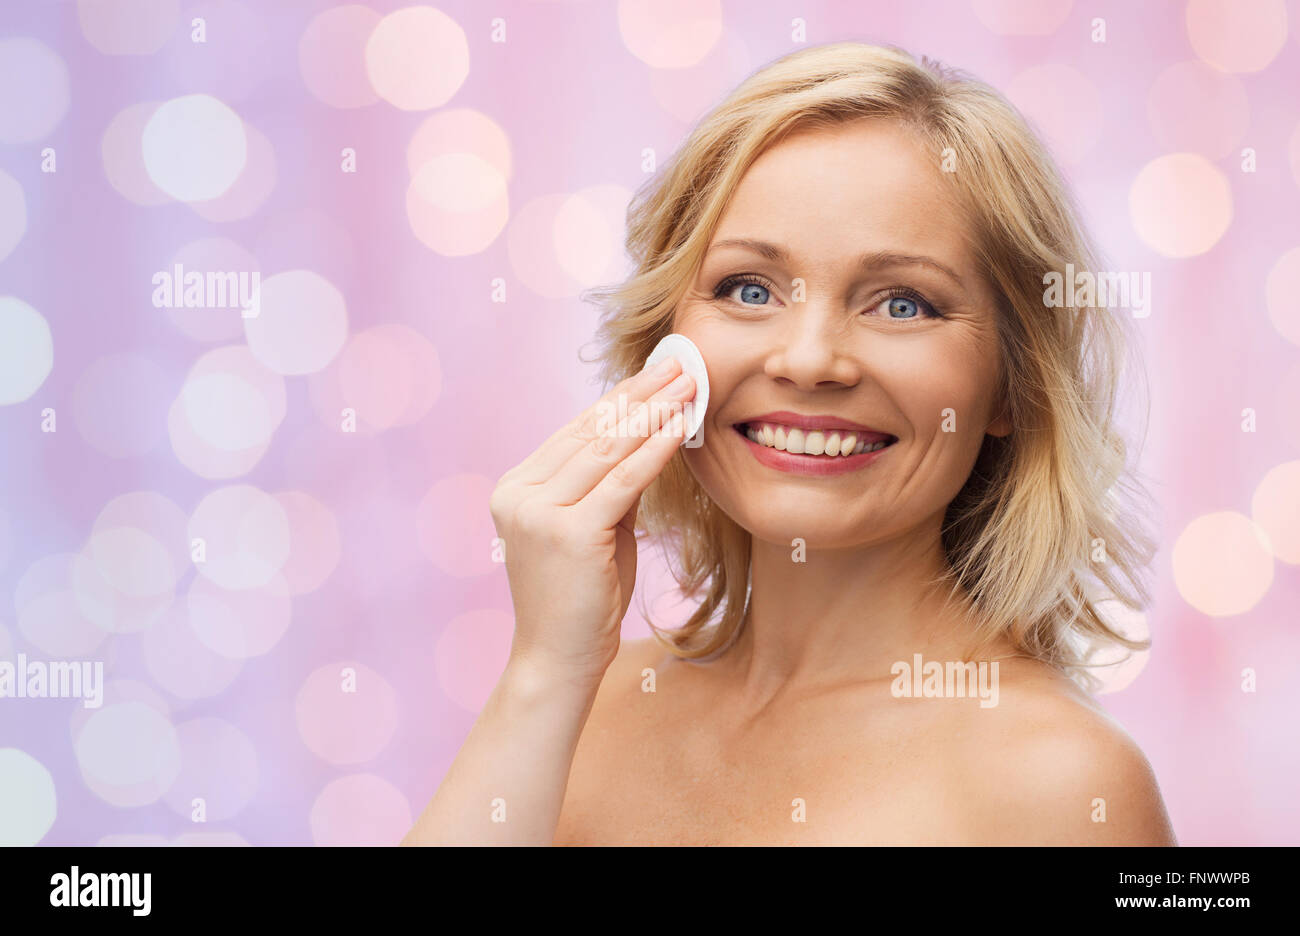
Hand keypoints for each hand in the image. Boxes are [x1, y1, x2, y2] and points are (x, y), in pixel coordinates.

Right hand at [488, 356, 694, 688]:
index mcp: (516, 488)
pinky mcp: (568, 532)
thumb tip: (647, 436)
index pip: (576, 432)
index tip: (656, 371)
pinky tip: (681, 424)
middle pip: (591, 431)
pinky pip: (623, 481)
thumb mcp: (593, 531)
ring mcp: (538, 511)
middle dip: (641, 393)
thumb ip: (608, 487)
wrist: (557, 663)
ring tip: (690, 383)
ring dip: (654, 411)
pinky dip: (656, 449)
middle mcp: (519, 493)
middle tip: (680, 361)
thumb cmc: (580, 602)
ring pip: (607, 449)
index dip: (620, 398)